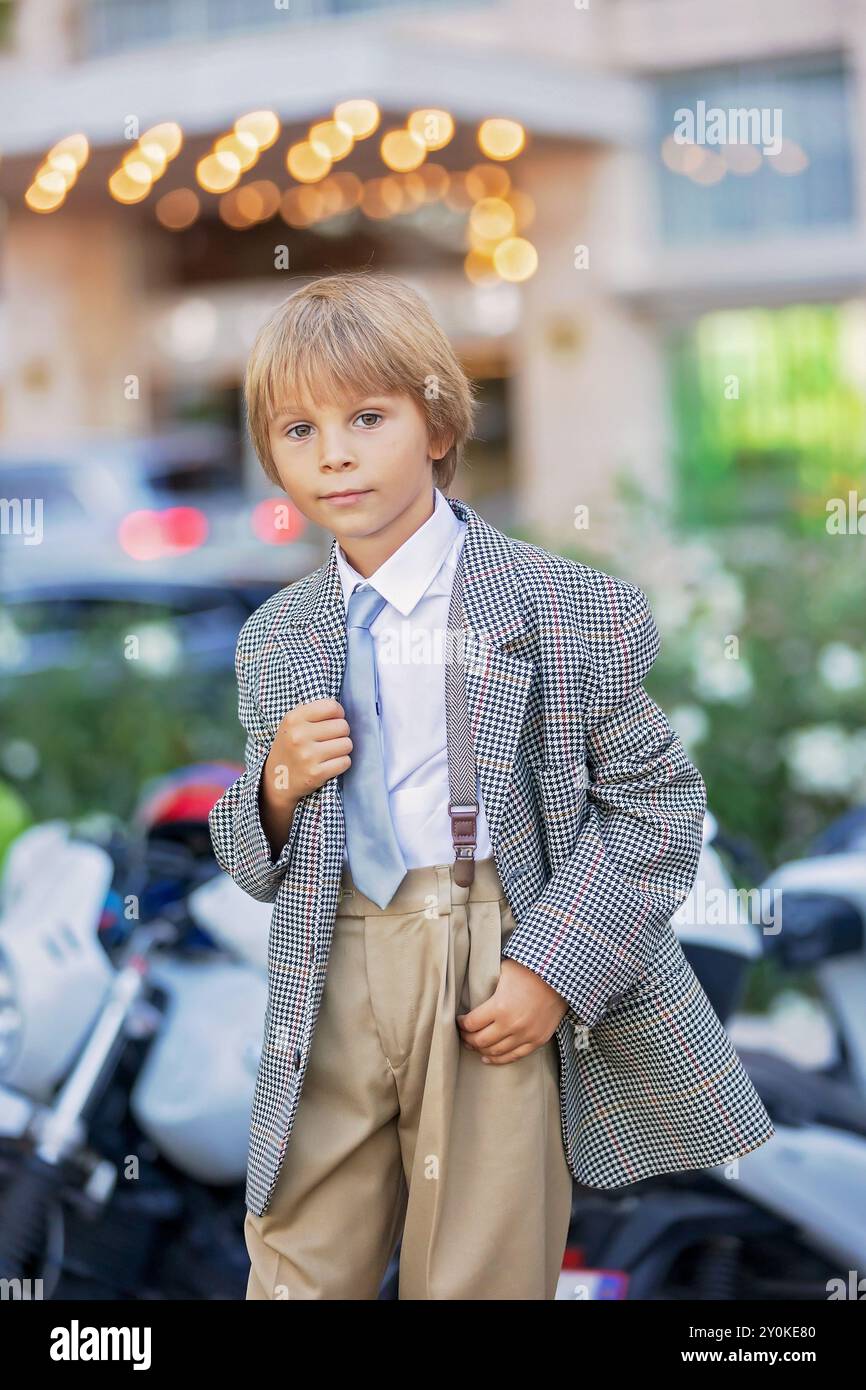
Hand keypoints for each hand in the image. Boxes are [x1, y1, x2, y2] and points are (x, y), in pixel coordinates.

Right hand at [259, 698, 350, 855]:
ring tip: (329, 752)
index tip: (333, 721)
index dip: (338, 714)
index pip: (332, 707)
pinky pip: (345, 762)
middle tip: (330, 740)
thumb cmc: (291, 746)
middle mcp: (299, 736)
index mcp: (293, 718)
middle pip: (343, 726)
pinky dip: (342, 763)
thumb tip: (340, 709)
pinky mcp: (315, 774)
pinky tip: (330, 764)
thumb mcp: (293, 723)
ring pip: (347, 744)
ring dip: (342, 749)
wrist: (276, 780)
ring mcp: (307, 756)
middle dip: (341, 733)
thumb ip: (314, 711)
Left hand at [456, 960, 568, 1063]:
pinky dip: (499, 1059)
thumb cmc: (530, 970)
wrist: (560, 977)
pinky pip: (514, 1056)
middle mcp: (511, 1025)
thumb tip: (471, 990)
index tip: (459, 1021)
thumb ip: (488, 984)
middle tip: (464, 1034)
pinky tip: (488, 1057)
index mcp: (499, 1007)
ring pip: (495, 1051)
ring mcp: (525, 1035)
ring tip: (474, 1045)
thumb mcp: (503, 971)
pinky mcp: (537, 1040)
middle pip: (480, 1040)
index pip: (471, 1023)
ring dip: (481, 1050)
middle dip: (468, 1038)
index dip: (461, 1024)